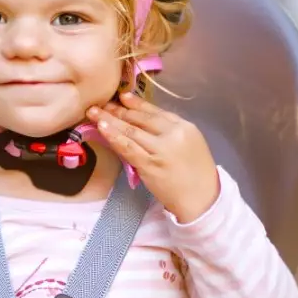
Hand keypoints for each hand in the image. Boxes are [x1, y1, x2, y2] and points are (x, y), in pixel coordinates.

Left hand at [87, 91, 219, 222]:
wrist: (202, 199)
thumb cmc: (197, 174)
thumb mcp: (190, 144)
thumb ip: (170, 133)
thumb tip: (144, 123)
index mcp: (184, 127)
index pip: (156, 112)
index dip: (137, 104)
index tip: (122, 97)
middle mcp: (172, 134)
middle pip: (140, 119)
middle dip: (119, 110)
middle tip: (101, 104)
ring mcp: (160, 150)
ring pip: (130, 131)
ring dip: (110, 120)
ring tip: (94, 113)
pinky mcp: (149, 165)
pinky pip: (127, 148)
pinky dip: (113, 137)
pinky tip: (102, 128)